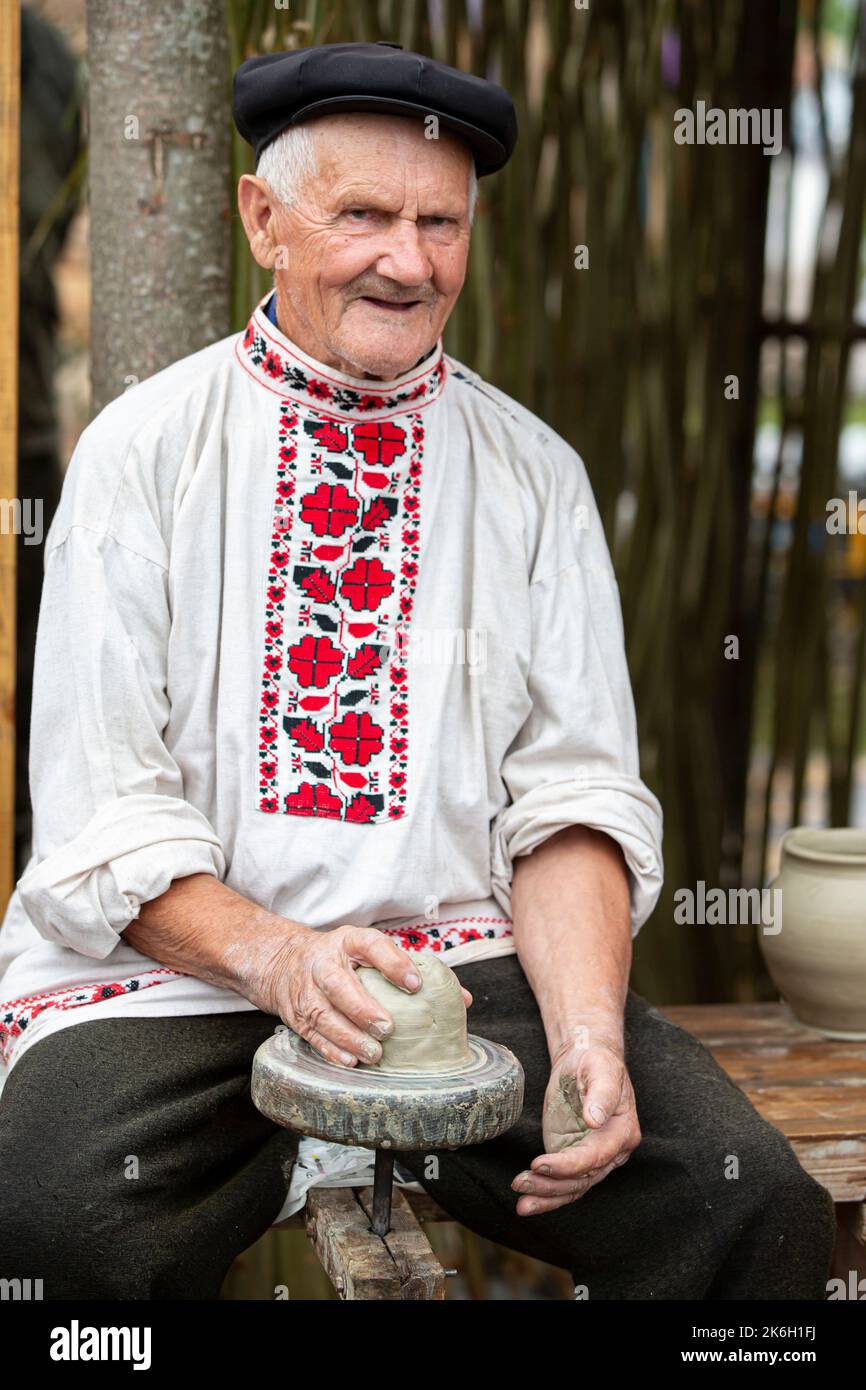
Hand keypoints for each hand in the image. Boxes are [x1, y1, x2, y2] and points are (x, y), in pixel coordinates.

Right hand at [260, 924, 471, 1068]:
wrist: (285, 963)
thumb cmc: (342, 959)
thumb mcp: (371, 952)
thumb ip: (412, 973)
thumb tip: (461, 999)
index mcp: (348, 941)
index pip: (371, 945)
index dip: (393, 963)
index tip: (415, 983)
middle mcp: (323, 962)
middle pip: (338, 983)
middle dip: (362, 1007)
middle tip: (388, 1028)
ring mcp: (306, 989)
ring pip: (323, 1014)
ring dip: (349, 1036)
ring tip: (374, 1052)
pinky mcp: (296, 1014)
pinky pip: (312, 1034)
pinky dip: (331, 1049)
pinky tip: (351, 1060)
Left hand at [511, 1031, 639, 1215]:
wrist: (584, 1060)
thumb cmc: (596, 1062)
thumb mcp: (601, 1069)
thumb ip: (601, 1094)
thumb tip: (596, 1120)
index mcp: (623, 1131)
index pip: (596, 1156)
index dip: (569, 1164)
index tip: (541, 1163)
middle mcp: (612, 1152)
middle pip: (583, 1179)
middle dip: (552, 1185)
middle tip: (522, 1183)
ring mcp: (591, 1158)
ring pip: (573, 1187)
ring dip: (546, 1196)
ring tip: (521, 1202)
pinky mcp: (573, 1158)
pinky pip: (563, 1184)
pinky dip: (546, 1196)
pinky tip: (527, 1203)